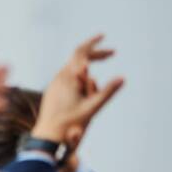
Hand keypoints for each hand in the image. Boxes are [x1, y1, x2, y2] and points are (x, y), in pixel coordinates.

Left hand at [32, 34, 123, 149]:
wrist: (48, 136)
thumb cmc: (70, 124)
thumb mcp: (93, 107)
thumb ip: (108, 92)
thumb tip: (123, 78)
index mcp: (68, 77)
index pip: (81, 52)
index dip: (93, 43)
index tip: (104, 36)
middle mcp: (59, 77)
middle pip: (78, 58)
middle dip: (95, 53)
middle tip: (113, 53)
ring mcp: (54, 84)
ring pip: (73, 67)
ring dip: (89, 63)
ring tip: (104, 60)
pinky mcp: (53, 91)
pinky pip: (68, 76)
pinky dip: (81, 72)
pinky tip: (89, 77)